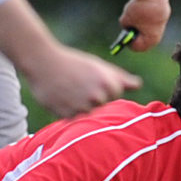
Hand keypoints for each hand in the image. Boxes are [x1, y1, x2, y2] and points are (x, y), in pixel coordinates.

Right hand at [25, 47, 140, 118]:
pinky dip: (68, 110)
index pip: (115, 97)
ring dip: (80, 106)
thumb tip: (139, 85)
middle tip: (77, 84)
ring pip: (88, 114)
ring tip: (69, 90)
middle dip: (92, 99)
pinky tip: (61, 97)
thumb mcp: (98, 67)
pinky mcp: (67, 115)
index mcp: (109, 85)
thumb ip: (120, 78)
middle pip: (102, 107)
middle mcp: (98, 97)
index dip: (103, 89)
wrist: (42, 62)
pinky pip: (74, 118)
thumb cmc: (73, 64)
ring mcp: (82, 107)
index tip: (90, 80)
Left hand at [119, 0, 171, 50]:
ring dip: (140, 26)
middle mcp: (158, 34)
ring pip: (148, 28)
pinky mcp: (163, 14)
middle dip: (135, 35)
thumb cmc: (139, 9)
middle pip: (144, 39)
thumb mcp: (126, 19)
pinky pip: (152, 20)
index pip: (138, 47)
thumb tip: (127, 25)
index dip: (129, 43)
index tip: (122, 41)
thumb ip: (126, 25)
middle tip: (127, 30)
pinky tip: (140, 12)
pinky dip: (145, 18)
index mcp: (150, 39)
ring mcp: (162, 24)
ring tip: (132, 19)